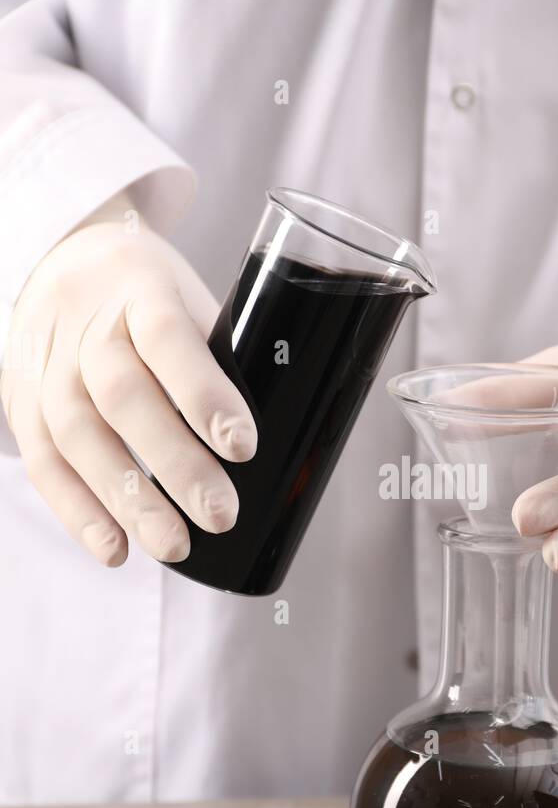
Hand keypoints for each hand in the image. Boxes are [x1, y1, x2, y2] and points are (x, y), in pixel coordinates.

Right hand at [0, 203, 256, 567]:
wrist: (61, 258)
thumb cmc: (146, 290)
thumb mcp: (187, 296)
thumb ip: (218, 353)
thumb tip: (281, 429)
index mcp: (141, 288)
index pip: (169, 338)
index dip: (204, 394)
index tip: (243, 447)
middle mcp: (87, 324)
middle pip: (122, 397)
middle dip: (174, 464)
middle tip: (220, 515)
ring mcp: (47, 363)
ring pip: (78, 434)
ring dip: (126, 500)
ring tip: (173, 546)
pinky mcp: (20, 399)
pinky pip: (43, 461)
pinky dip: (78, 511)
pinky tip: (115, 549)